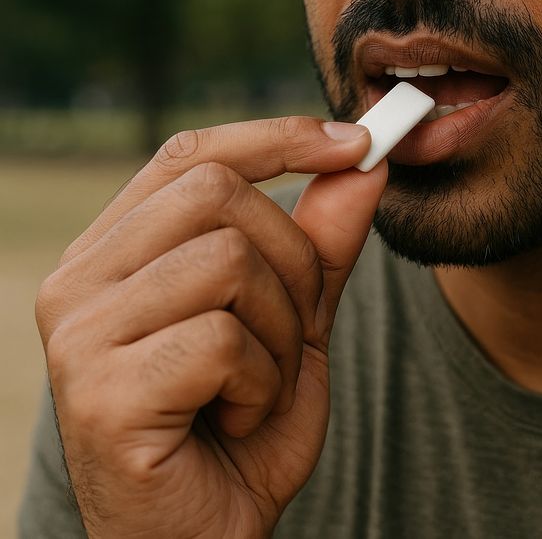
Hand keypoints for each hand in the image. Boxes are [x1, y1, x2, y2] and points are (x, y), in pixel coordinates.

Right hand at [35, 117, 386, 537]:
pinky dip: (265, 383)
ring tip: (261, 387)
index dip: (276, 139)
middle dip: (293, 260)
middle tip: (294, 333)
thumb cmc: (242, 430)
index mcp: (116, 253)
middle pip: (218, 193)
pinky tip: (241, 419)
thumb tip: (363, 161)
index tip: (354, 143)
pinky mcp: (101, 391)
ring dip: (283, 332)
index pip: (190, 154)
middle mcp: (80, 281)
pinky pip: (224, 339)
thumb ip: (321, 244)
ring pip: (229, 260)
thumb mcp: (296, 323)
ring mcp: (81, 334)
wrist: (207, 537)